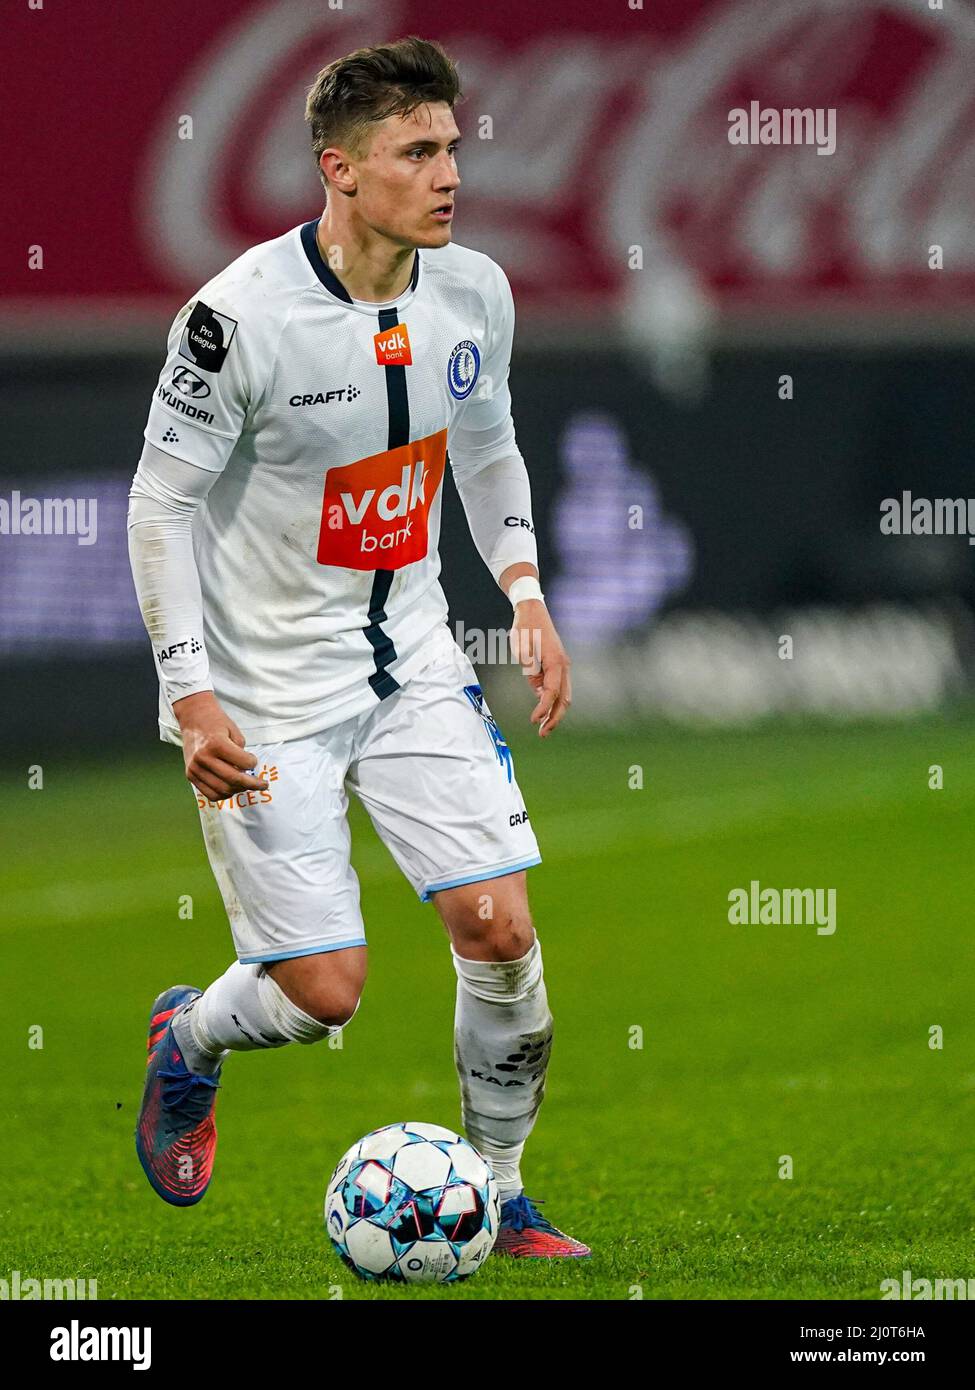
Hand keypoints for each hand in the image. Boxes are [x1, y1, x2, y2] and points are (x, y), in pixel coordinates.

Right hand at [172, 691, 268, 799]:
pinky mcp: (190, 775)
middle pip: (234, 780)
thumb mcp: (234, 731)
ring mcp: (195, 768)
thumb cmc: (216, 723)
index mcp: (216, 744)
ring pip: (222, 790)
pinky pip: (210, 794)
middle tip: (263, 785)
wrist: (193, 718)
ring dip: (238, 790)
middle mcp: (203, 757)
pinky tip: (233, 788)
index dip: (253, 764)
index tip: (254, 761)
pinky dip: (224, 794)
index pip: (244, 763)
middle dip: (252, 784)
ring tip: (247, 785)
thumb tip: (247, 773)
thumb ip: (241, 752)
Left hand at [509, 600, 571, 737]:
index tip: (533, 720)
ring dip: (553, 713)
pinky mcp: (555, 668)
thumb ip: (531, 671)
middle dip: (554, 718)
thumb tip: (539, 689)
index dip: (543, 708)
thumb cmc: (526, 628)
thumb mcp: (522, 649)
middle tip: (542, 733)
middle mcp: (563, 666)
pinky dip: (550, 703)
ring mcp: (561, 667)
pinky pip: (556, 690)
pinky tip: (541, 713)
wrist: (531, 610)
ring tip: (542, 728)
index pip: (552, 692)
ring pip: (562, 696)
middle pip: (564, 699)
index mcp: (556, 662)